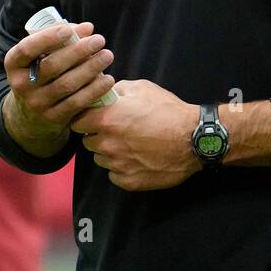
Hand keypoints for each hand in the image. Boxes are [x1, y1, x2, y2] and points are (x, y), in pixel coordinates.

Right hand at [2, 21, 114, 156]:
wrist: (29, 117)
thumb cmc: (40, 74)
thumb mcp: (39, 56)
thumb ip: (60, 39)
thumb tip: (88, 28)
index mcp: (14, 63)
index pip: (27, 49)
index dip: (47, 38)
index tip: (68, 30)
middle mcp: (21, 84)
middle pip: (52, 66)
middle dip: (78, 51)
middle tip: (99, 40)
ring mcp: (37, 104)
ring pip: (67, 84)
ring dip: (90, 68)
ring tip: (107, 56)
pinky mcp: (53, 118)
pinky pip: (76, 103)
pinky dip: (94, 90)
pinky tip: (107, 80)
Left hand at [70, 80, 200, 191]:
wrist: (193, 139)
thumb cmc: (169, 111)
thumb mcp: (142, 89)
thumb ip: (117, 91)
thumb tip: (103, 94)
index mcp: (107, 119)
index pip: (76, 122)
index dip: (84, 118)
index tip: (93, 118)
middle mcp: (107, 143)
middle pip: (88, 142)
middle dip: (97, 135)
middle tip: (116, 130)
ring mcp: (117, 165)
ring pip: (100, 159)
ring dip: (109, 152)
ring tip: (130, 144)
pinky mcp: (128, 181)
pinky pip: (114, 174)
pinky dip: (121, 168)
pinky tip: (137, 158)